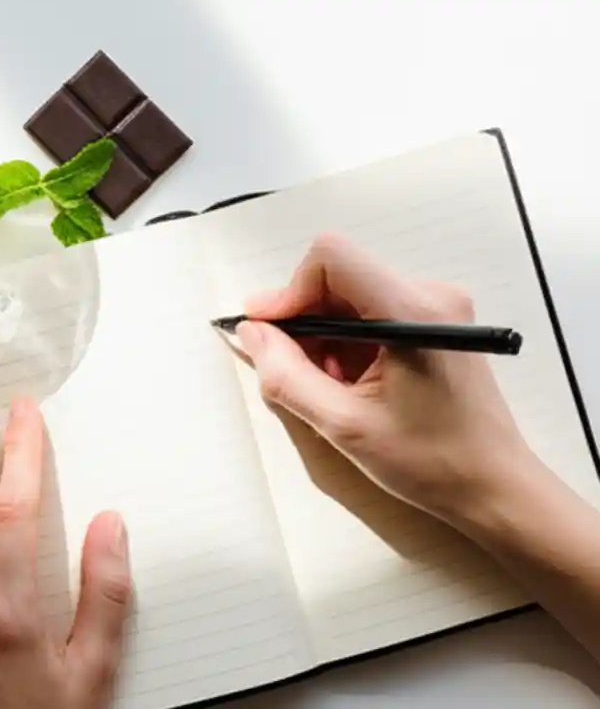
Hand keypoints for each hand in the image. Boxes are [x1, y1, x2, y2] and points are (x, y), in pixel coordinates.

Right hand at [235, 233, 549, 523]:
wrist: (493, 486)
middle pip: (338, 277)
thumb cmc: (430, 461)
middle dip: (303, 320)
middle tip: (289, 369)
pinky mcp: (435, 323)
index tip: (268, 332)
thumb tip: (252, 334)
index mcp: (412, 312)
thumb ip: (287, 376)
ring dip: (324, 336)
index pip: (332, 258)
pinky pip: (370, 313)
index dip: (289, 291)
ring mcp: (436, 307)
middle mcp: (429, 296)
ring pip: (350, 296)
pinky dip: (346, 343)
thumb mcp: (343, 425)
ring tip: (325, 386)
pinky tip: (348, 384)